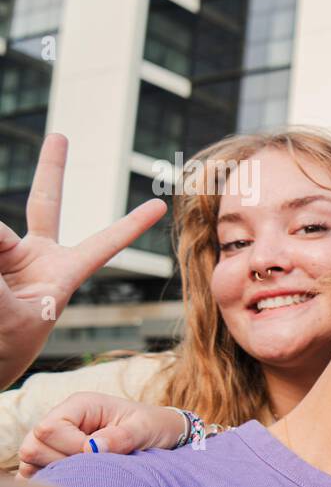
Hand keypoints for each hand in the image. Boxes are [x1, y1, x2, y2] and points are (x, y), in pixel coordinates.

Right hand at [0, 135, 166, 387]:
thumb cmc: (4, 350)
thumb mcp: (10, 315)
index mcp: (64, 274)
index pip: (104, 244)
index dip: (131, 225)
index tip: (159, 206)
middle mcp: (37, 256)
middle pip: (46, 202)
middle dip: (53, 168)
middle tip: (60, 136)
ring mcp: (6, 255)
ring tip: (4, 288)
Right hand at [16, 393, 187, 479]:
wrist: (164, 436)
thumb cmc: (156, 428)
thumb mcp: (146, 429)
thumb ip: (122, 437)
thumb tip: (92, 448)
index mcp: (81, 405)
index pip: (49, 429)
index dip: (70, 448)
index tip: (100, 455)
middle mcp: (63, 419)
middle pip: (33, 446)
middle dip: (62, 462)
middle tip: (96, 465)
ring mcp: (57, 439)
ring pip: (30, 462)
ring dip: (59, 473)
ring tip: (92, 471)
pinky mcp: (56, 457)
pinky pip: (35, 474)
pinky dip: (55, 481)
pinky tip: (81, 480)